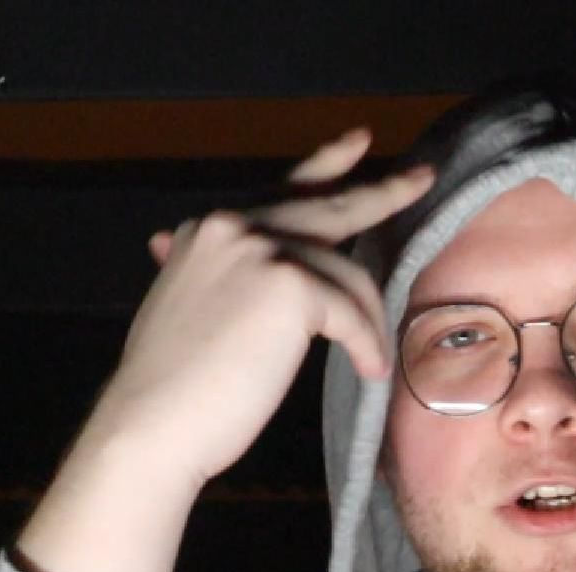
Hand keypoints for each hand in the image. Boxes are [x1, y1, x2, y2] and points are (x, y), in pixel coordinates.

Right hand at [88, 127, 432, 495]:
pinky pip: (352, 315)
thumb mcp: (192, 309)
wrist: (152, 424)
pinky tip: (368, 370)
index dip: (325, 166)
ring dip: (368, 321)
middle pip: (329, 207)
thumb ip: (213, 273)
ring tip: (370, 361)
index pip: (282, 193)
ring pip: (349, 276)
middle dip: (383, 192)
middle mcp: (232, 227)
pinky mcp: (288, 287)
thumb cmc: (179, 386)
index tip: (359, 143)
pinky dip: (366, 346)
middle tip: (422, 178)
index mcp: (211, 232)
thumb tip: (174, 243)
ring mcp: (260, 251)